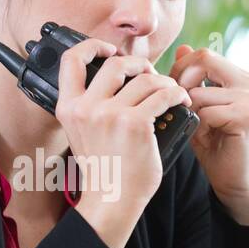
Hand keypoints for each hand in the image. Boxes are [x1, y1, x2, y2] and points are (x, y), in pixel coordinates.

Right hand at [55, 39, 191, 247]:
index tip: (109, 50)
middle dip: (138, 64)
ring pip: (145, 79)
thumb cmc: (104, 169)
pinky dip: (176, 95)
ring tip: (171, 92)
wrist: (112, 200)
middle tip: (150, 75)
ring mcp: (110, 115)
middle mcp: (86, 108)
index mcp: (68, 108)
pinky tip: (180, 102)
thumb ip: (90, 106)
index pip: (71, 60)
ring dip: (163, 81)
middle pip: (115, 64)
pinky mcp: (135, 124)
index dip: (91, 47)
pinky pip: (163, 95)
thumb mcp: (82, 133)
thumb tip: (112, 77)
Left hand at [170, 45, 248, 223]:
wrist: (232, 178)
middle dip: (181, 82)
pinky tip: (206, 137)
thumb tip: (182, 48)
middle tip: (179, 106)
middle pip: (204, 60)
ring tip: (198, 127)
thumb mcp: (198, 106)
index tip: (171, 90)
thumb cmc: (213, 143)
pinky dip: (198, 127)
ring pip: (199, 91)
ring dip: (190, 112)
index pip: (203, 55)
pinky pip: (206, 112)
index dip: (180, 69)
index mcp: (239, 76)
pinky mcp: (247, 116)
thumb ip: (192, 78)